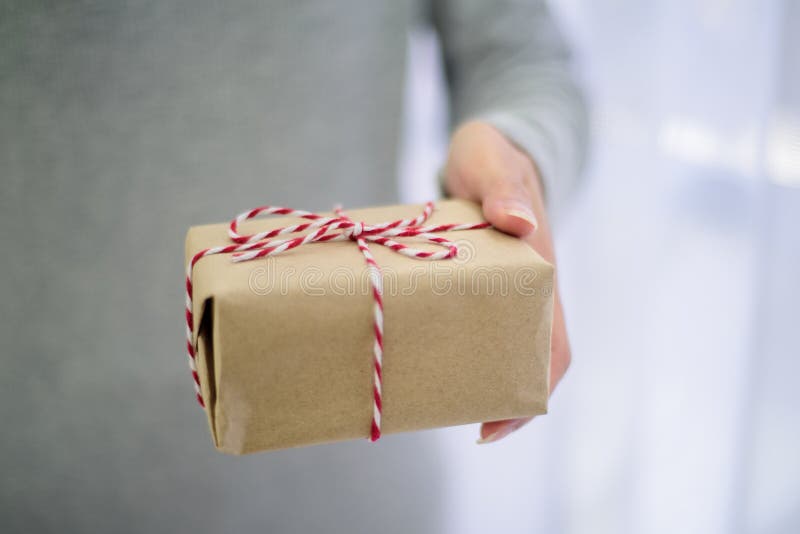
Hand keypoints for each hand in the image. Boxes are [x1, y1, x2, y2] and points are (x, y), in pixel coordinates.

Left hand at [443, 120, 570, 443]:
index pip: (553, 344)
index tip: (496, 423)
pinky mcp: (480, 283)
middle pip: (528, 358)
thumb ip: (502, 185)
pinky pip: (476, 325)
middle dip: (504, 396)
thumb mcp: (492, 160)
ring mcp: (504, 287)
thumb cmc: (490, 156)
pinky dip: (462, 349)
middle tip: (463, 422)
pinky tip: (430, 356)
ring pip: (502, 347)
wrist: (487, 151)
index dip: (534, 388)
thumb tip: (518, 223)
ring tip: (442, 400)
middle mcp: (527, 287)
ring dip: (482, 377)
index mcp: (539, 267)